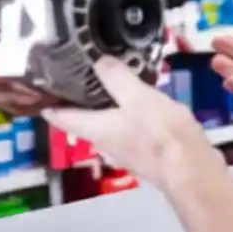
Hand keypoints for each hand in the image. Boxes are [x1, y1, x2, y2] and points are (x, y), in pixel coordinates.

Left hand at [42, 57, 225, 192]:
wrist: (193, 169)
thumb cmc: (160, 134)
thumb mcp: (136, 96)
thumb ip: (116, 78)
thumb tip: (99, 62)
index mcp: (96, 129)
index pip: (63, 117)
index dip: (50, 106)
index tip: (39, 96)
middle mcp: (107, 142)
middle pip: (85, 121)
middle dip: (81, 101)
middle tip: (79, 77)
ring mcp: (127, 149)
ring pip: (109, 124)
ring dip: (108, 106)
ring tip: (112, 82)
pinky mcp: (147, 152)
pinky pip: (130, 127)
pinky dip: (129, 112)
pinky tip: (142, 100)